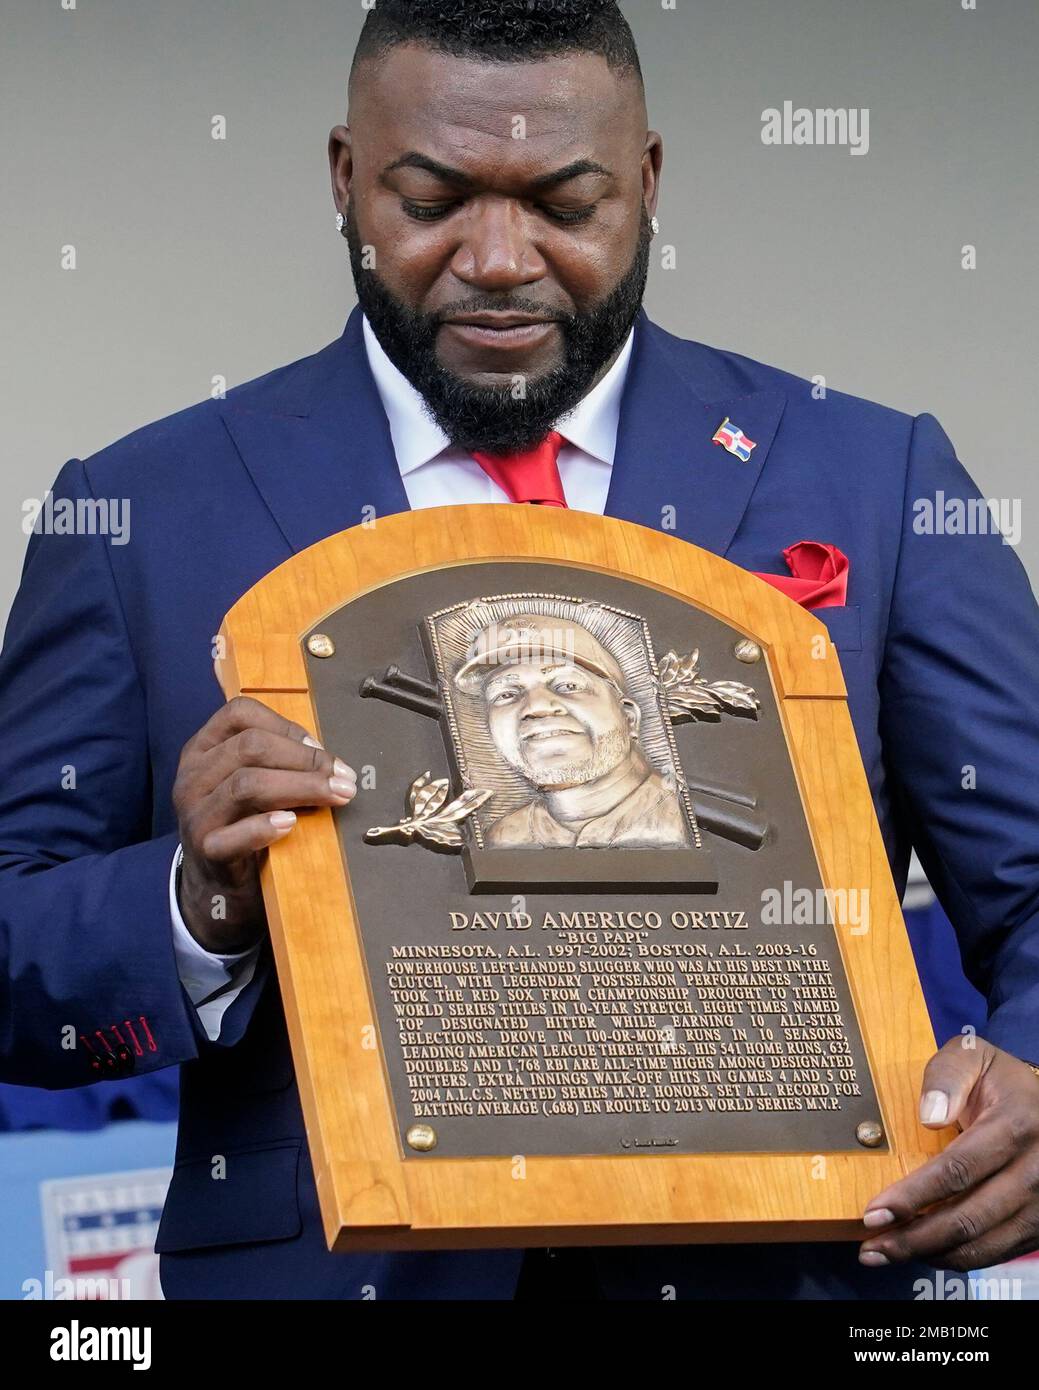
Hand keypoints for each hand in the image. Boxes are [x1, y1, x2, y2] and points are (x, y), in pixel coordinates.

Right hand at [172, 696, 355, 951]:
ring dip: (301, 787)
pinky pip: (234, 835)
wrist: (215, 888)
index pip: (239, 714)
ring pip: (247, 784)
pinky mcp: (205, 851)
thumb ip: (277, 763)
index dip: (286, 726)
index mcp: (202, 750)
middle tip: (344, 778)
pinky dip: (265, 826)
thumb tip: (327, 759)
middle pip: (249, 747)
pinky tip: (292, 824)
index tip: (320, 749)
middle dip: (305, 759)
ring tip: (336, 796)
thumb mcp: (250, 786)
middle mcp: (192, 777)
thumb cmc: (241, 825)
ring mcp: (195, 814)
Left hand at [860, 1037, 1038, 1271]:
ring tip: (885, 1252)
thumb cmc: (997, 1079)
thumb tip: (929, 1117)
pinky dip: (957, 1258)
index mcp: (1015, 1125)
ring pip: (982, 1243)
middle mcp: (1035, 1170)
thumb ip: (946, 1076)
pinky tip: (924, 1252)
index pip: (957, 1170)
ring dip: (929, 1254)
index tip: (874, 1211)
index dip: (913, 1196)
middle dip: (913, 1237)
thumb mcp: (972, 1056)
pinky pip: (996, 1251)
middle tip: (870, 1245)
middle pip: (968, 1218)